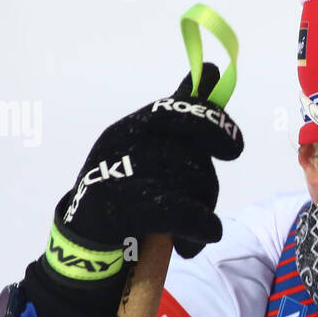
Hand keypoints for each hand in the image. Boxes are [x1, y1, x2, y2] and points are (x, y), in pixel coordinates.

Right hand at [21, 63, 242, 316]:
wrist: (84, 243)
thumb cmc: (127, 193)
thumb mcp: (153, 151)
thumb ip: (183, 116)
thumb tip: (214, 73)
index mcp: (134, 127)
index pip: (180, 111)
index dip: (214, 124)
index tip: (233, 149)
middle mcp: (125, 141)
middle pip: (190, 142)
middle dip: (211, 161)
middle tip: (216, 178)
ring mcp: (120, 172)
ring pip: (190, 178)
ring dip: (203, 206)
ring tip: (194, 229)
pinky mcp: (120, 208)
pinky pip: (178, 210)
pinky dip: (201, 225)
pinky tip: (206, 234)